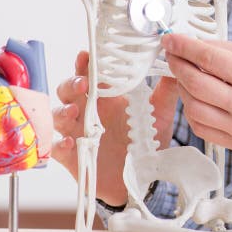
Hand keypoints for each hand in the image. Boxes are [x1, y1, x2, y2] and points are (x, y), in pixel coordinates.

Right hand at [51, 50, 179, 205]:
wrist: (145, 177)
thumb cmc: (147, 140)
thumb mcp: (160, 113)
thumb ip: (166, 89)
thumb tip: (174, 62)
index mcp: (105, 97)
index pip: (89, 74)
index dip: (84, 64)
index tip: (86, 54)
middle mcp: (88, 112)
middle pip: (67, 91)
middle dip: (71, 83)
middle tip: (83, 83)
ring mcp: (79, 133)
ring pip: (58, 117)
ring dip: (62, 111)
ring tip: (74, 110)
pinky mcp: (74, 157)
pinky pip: (58, 149)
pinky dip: (60, 144)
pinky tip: (70, 142)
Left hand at [162, 34, 231, 162]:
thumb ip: (229, 49)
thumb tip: (196, 45)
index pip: (207, 58)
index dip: (183, 47)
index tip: (170, 40)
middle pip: (194, 83)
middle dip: (177, 66)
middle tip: (172, 55)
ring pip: (193, 108)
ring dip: (183, 89)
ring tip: (186, 77)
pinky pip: (202, 129)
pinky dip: (193, 111)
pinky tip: (197, 98)